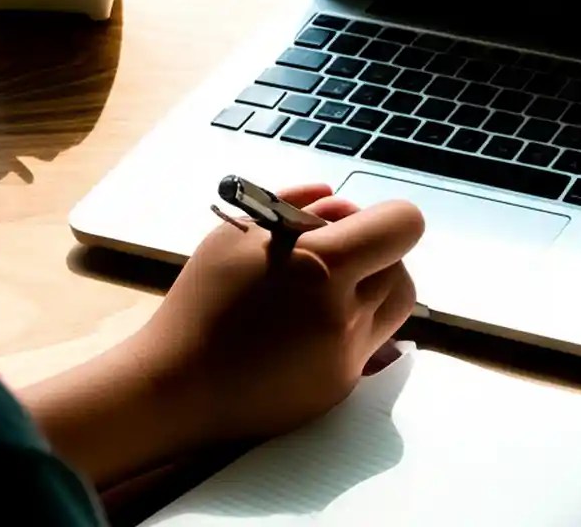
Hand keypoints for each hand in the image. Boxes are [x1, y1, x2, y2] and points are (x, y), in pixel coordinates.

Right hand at [22, 183, 423, 486]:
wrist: (177, 386)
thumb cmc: (201, 303)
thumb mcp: (235, 235)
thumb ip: (291, 205)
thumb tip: (332, 194)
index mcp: (321, 266)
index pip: (402, 227)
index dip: (388, 219)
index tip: (358, 224)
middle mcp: (346, 313)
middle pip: (401, 267)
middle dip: (377, 255)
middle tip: (337, 254)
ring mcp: (348, 354)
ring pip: (394, 307)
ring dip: (372, 289)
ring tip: (328, 288)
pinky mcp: (342, 385)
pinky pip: (370, 343)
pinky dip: (350, 326)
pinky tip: (309, 326)